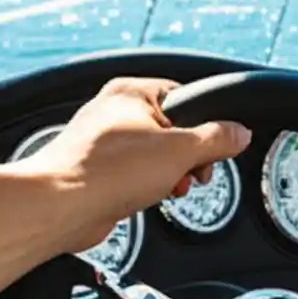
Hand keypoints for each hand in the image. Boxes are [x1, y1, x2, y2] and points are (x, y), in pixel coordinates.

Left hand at [12, 77, 251, 253]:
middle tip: (192, 171)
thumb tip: (239, 133)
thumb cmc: (107, 172)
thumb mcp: (181, 151)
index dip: (206, 125)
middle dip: (188, 157)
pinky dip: (147, 185)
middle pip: (173, 129)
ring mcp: (103, 141)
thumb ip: (217, 139)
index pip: (186, 97)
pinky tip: (148, 197)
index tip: (217, 147)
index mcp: (132, 91)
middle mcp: (115, 110)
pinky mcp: (96, 170)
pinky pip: (134, 173)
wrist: (58, 208)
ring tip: (168, 187)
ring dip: (169, 174)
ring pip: (154, 154)